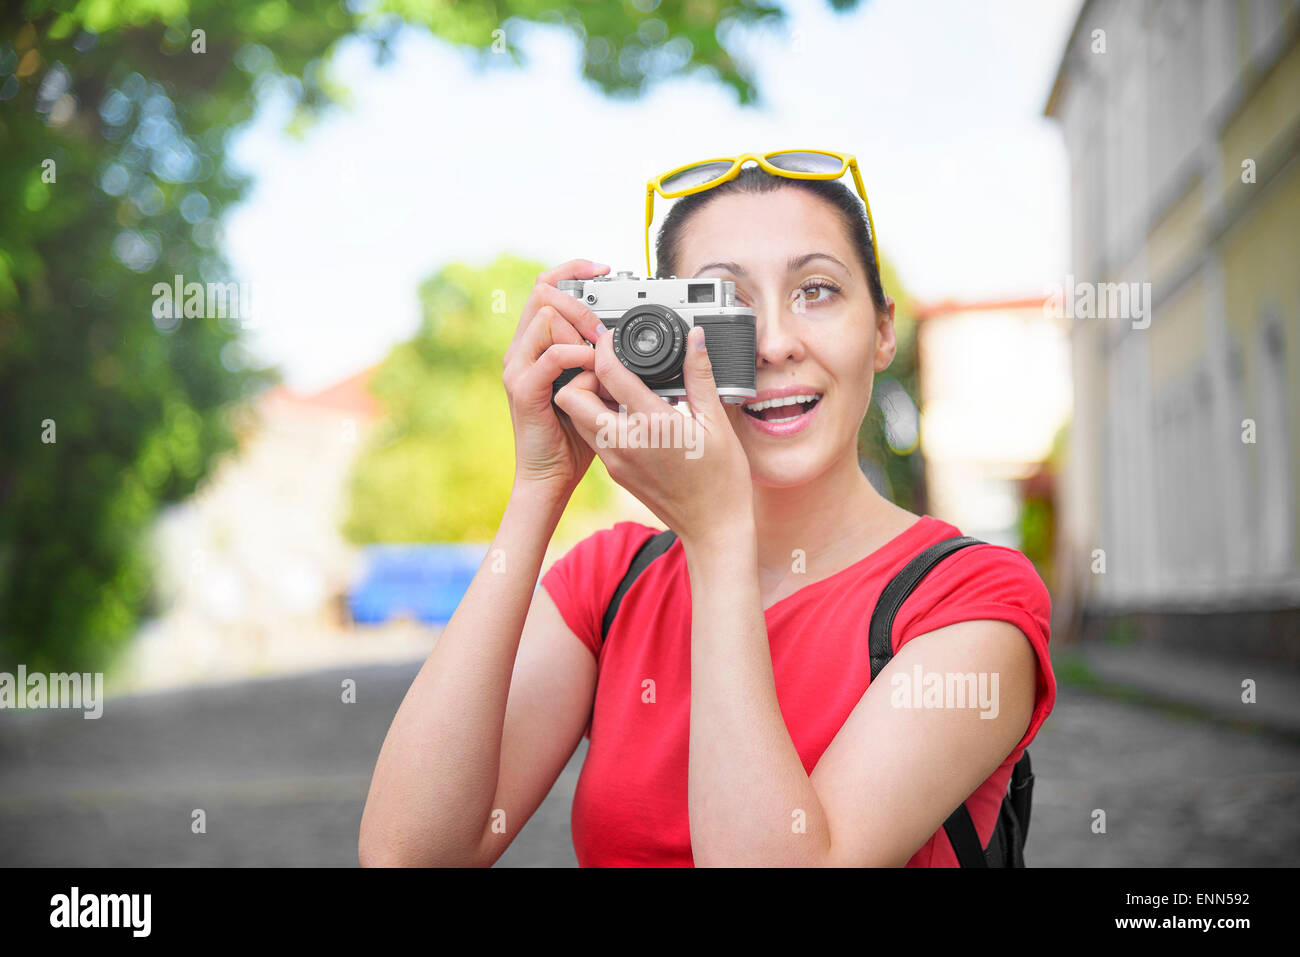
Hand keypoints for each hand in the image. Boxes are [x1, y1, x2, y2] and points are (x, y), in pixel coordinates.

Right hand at [502, 259, 608, 497]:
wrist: (552, 476)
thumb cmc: (576, 435)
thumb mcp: (595, 386)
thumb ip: (603, 360)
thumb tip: (628, 337)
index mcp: (537, 344)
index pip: (545, 286)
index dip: (573, 269)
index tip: (605, 268)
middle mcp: (522, 349)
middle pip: (541, 291)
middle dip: (580, 298)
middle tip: (605, 323)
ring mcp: (519, 367)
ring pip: (544, 315)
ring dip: (579, 326)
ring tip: (600, 350)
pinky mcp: (524, 389)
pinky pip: (551, 356)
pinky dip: (577, 355)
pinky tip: (594, 369)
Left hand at [553, 324, 753, 546]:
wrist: (713, 529)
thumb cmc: (721, 480)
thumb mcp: (716, 423)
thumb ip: (700, 376)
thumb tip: (695, 338)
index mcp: (650, 425)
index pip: (606, 373)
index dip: (603, 346)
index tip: (611, 335)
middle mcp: (623, 443)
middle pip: (572, 396)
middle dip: (583, 374)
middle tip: (609, 367)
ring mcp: (614, 460)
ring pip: (577, 417)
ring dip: (588, 397)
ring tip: (619, 388)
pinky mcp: (614, 471)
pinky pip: (592, 436)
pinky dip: (599, 418)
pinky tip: (627, 413)